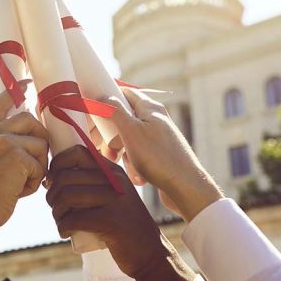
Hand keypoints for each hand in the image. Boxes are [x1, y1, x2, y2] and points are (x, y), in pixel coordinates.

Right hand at [0, 87, 49, 276]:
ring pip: (40, 143)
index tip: (25, 82)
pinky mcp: (15, 153)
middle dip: (40, 141)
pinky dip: (35, 182)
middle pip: (30, 120)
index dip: (13, 91)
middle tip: (35, 164)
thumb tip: (36, 137)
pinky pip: (40, 164)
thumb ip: (4, 148)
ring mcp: (1, 141)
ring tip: (19, 184)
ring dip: (37, 167)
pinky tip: (18, 191)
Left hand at [45, 145, 194, 280]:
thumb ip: (91, 184)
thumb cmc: (122, 226)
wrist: (150, 253)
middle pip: (66, 177)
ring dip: (56, 212)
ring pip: (67, 196)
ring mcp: (115, 200)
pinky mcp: (111, 222)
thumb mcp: (112, 197)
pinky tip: (65, 232)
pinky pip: (73, 218)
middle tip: (56, 209)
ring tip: (61, 222)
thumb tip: (50, 178)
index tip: (53, 182)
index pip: (77, 153)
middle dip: (52, 195)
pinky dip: (62, 227)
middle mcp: (115, 181)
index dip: (57, 165)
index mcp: (113, 171)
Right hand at [106, 87, 224, 220]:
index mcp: (150, 108)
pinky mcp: (160, 153)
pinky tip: (139, 177)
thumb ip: (115, 111)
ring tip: (125, 166)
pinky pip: (139, 154)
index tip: (94, 116)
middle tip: (107, 151)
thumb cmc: (158, 157)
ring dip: (123, 153)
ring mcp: (159, 136)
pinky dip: (135, 164)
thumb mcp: (131, 131)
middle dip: (111, 136)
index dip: (107, 101)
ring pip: (129, 139)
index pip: (124, 93)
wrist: (186, 187)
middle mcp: (156, 119)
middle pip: (123, 119)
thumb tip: (103, 97)